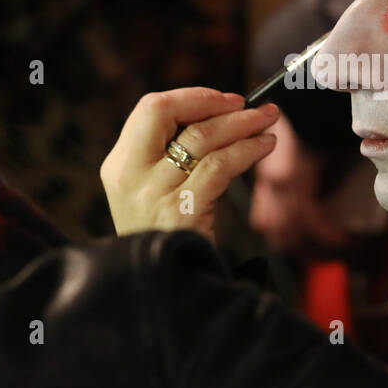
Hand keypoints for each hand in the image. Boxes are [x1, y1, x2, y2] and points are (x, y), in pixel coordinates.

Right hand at [101, 88, 278, 239]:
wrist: (164, 289)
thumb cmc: (167, 237)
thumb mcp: (152, 193)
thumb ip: (169, 156)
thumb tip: (220, 113)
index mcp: (118, 166)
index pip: (150, 109)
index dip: (192, 98)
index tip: (226, 100)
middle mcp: (129, 176)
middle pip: (169, 115)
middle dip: (218, 105)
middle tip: (256, 106)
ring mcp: (152, 194)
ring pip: (202, 138)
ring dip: (243, 124)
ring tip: (268, 122)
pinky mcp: (180, 212)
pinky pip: (219, 167)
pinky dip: (247, 150)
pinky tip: (264, 146)